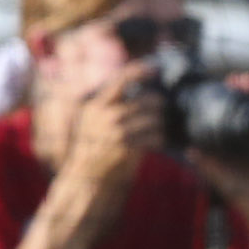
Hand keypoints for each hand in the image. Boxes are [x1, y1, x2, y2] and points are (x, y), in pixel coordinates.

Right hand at [57, 64, 162, 199]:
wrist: (87, 179)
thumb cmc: (92, 149)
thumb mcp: (92, 121)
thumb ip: (110, 105)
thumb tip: (136, 90)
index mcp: (96, 105)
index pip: (121, 79)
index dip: (140, 71)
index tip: (155, 69)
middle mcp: (106, 114)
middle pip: (146, 100)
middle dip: (159, 104)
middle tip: (161, 109)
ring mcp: (117, 131)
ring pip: (154, 118)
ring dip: (161, 123)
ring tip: (158, 128)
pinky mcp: (128, 147)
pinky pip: (156, 137)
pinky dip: (160, 139)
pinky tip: (156, 142)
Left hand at [187, 87, 248, 212]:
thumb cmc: (240, 194)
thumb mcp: (219, 177)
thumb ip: (206, 165)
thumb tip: (189, 149)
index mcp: (233, 139)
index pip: (229, 111)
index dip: (228, 96)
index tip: (225, 85)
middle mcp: (248, 134)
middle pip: (246, 104)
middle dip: (243, 89)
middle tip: (240, 80)